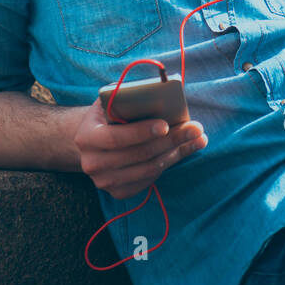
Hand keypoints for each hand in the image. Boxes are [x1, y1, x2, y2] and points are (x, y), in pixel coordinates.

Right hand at [74, 97, 206, 199]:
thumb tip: (161, 93)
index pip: (116, 138)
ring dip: (177, 152)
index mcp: (86, 137)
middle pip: (139, 154)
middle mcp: (93, 164)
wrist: (92, 142)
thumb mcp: (110, 102)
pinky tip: (184, 150)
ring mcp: (105, 182)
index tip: (166, 124)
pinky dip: (170, 163)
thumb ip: (127, 98)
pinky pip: (150, 179)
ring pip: (149, 169)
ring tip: (197, 138)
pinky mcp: (119, 192)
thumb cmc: (107, 116)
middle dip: (171, 140)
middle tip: (195, 128)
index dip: (142, 132)